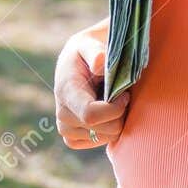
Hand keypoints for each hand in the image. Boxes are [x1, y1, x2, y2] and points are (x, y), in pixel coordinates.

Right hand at [54, 31, 130, 148]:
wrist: (74, 65)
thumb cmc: (86, 52)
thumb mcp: (89, 45)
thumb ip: (95, 52)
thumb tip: (99, 65)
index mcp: (66, 92)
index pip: (90, 115)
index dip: (114, 109)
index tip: (125, 95)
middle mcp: (62, 115)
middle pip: (104, 129)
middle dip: (120, 113)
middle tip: (121, 95)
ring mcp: (66, 130)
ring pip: (106, 137)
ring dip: (116, 120)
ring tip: (112, 101)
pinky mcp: (72, 139)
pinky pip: (100, 142)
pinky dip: (109, 129)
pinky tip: (107, 113)